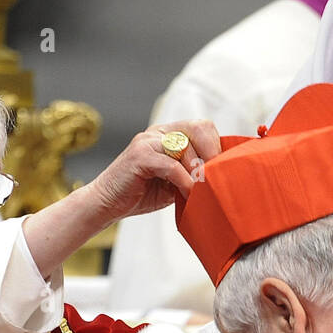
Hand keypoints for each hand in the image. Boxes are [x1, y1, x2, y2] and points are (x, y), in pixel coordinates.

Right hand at [23, 120, 217, 277]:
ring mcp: (148, 141)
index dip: (217, 147)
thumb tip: (222, 179)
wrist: (107, 204)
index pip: (203, 127)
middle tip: (216, 178)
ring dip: (198, 170)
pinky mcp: (139, 155)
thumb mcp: (174, 183)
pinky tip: (190, 194)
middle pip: (198, 127)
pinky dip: (184, 181)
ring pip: (186, 145)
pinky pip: (171, 164)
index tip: (225, 170)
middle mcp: (159, 132)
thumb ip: (192, 174)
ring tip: (203, 190)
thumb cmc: (141, 194)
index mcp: (169, 135)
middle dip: (213, 153)